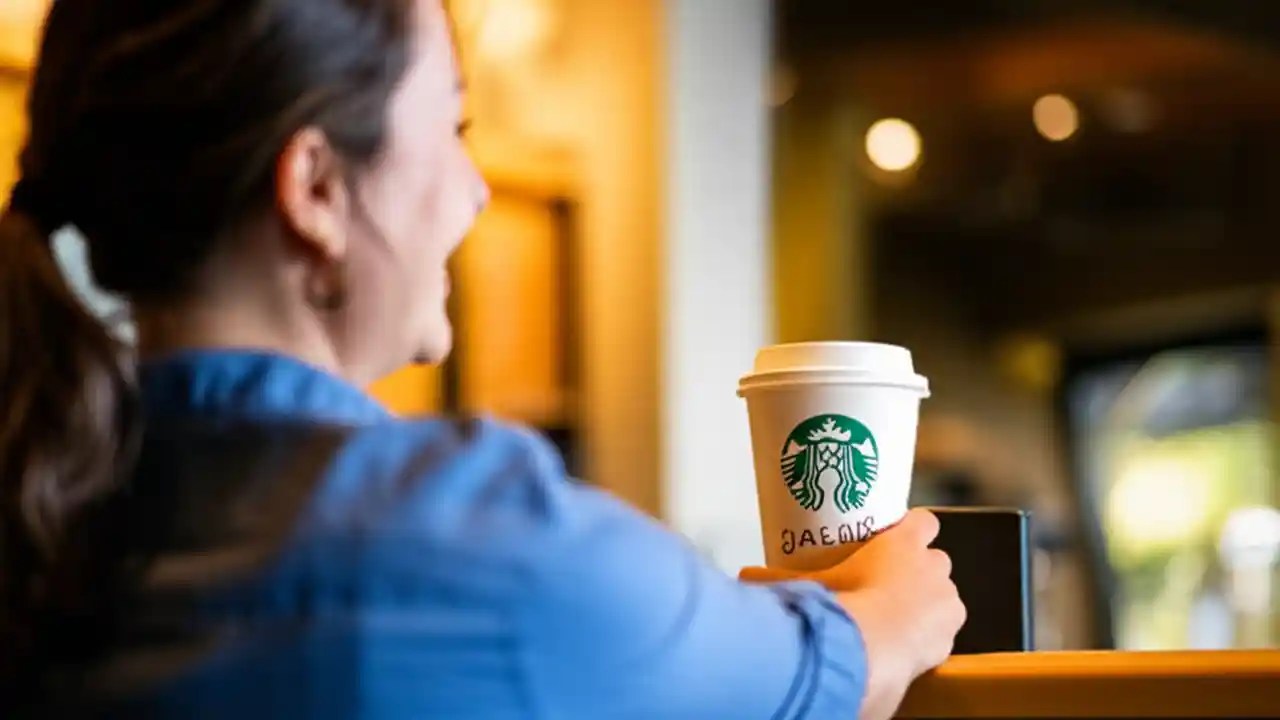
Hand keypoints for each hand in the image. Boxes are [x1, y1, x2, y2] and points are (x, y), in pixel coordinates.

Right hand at [740, 510, 965, 719]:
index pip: (923, 520)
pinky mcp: (949, 634)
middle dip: (918, 568)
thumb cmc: (848, 608)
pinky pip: (944, 628)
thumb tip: (746, 574)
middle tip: (888, 581)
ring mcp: (946, 601)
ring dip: (927, 601)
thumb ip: (780, 576)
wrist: (874, 653)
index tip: (897, 536)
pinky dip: (930, 633)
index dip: (912, 528)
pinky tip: (907, 641)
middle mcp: (934, 567)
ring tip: (898, 615)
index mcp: (905, 543)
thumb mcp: (810, 585)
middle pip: (935, 558)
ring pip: (943, 593)